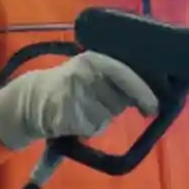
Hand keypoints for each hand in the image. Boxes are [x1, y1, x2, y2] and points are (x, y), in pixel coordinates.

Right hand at [0, 51, 158, 149]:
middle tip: (101, 100)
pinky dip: (90, 127)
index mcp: (94, 60)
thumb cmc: (73, 83)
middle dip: (118, 105)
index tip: (153, 108)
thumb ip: (119, 77)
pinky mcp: (67, 116)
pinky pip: (93, 128)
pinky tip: (77, 118)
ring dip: (102, 117)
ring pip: (107, 116)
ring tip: (85, 107)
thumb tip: (155, 89)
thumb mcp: (93, 71)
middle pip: (119, 101)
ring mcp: (74, 96)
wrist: (34, 99)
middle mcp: (84, 74)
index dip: (142, 91)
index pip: (125, 73)